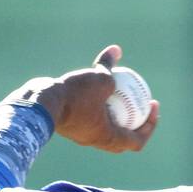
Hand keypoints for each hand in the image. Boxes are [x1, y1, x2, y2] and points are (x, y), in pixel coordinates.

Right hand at [20, 44, 159, 153]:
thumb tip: (116, 50)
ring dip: (115, 113)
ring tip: (119, 93)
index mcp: (109, 138)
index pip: (137, 141)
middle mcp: (97, 140)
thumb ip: (109, 67)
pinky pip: (89, 116)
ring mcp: (83, 134)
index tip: (152, 107)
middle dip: (135, 122)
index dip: (149, 126)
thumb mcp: (99, 79)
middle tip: (141, 104)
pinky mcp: (70, 125)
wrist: (39, 105)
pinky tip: (96, 85)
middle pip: (123, 137)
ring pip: (105, 126)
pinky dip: (96, 104)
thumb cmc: (74, 97)